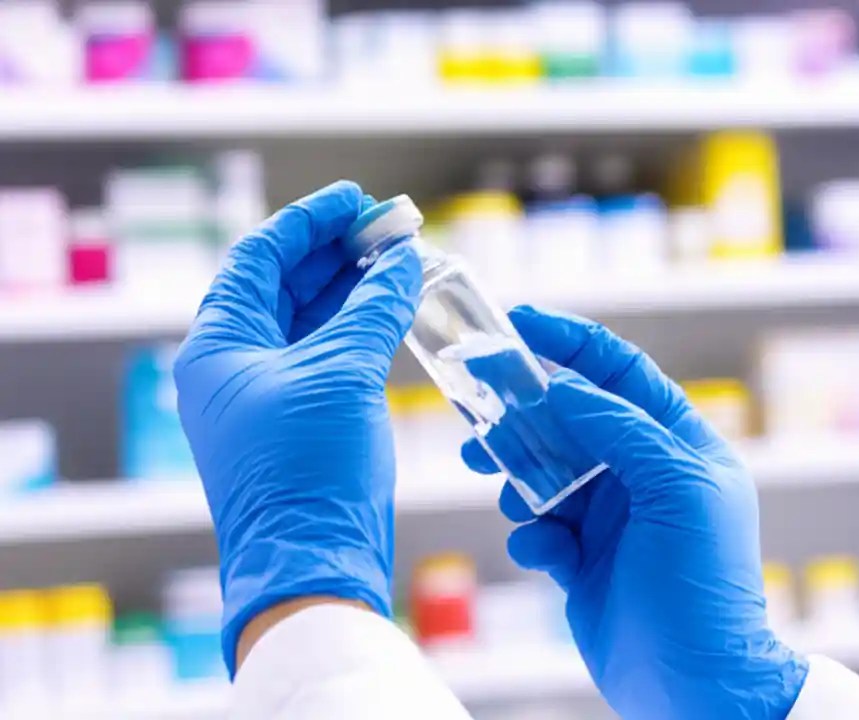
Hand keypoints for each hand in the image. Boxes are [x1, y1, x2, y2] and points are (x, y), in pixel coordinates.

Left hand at [174, 181, 422, 672]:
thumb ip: (373, 310)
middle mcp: (235, 366)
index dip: (308, 222)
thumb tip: (403, 261)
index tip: (355, 199)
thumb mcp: (342, 375)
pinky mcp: (303, 422)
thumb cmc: (308, 470)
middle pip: (285, 285)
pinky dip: (362, 328)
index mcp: (217, 347)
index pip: (259, 259)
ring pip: (311, 321)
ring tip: (402, 258)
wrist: (313, 563)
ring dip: (354, 287)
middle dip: (338, 251)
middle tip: (392, 226)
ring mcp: (269, 396)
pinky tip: (396, 308)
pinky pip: (330, 356)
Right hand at [462, 307, 807, 719]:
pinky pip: (539, 528)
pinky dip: (532, 535)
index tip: (518, 322)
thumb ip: (622, 431)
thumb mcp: (676, 490)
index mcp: (678, 445)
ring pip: (544, 471)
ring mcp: (611, 516)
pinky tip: (545, 552)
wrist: (696, 683)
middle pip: (570, 418)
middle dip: (523, 410)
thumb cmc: (706, 584)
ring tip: (492, 475)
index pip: (621, 372)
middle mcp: (643, 472)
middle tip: (474, 405)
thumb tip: (570, 386)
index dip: (571, 341)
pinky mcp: (582, 559)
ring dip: (515, 470)